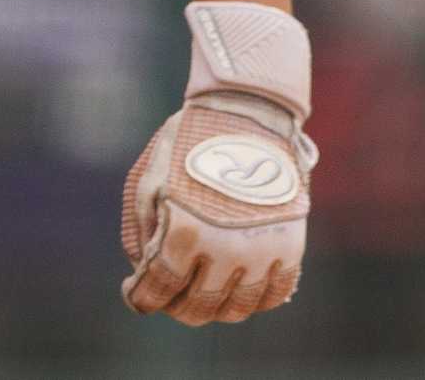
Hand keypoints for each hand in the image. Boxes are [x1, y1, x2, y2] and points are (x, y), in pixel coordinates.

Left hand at [121, 2, 316, 324]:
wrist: (246, 114)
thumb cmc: (189, 142)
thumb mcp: (149, 177)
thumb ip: (143, 230)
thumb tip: (143, 271)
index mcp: (185, 230)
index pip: (160, 287)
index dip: (142, 298)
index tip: (133, 296)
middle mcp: (226, 250)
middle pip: (197, 306)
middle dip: (174, 306)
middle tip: (165, 297)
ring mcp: (262, 252)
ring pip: (236, 309)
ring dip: (212, 309)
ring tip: (198, 295)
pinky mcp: (291, 248)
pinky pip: (274, 296)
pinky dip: (252, 302)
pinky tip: (235, 290)